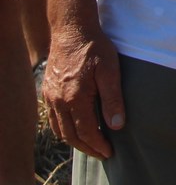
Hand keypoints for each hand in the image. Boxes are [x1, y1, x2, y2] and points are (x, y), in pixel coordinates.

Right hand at [43, 26, 124, 159]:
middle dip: (87, 148)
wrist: (72, 30)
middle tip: (102, 154)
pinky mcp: (48, 91)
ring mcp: (50, 97)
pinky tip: (74, 128)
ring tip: (90, 145)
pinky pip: (53, 118)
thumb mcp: (110, 71)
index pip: (86, 132)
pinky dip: (63, 129)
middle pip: (70, 135)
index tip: (109, 153)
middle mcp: (59, 101)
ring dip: (74, 141)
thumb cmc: (95, 48)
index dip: (98, 145)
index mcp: (75, 98)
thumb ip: (113, 99)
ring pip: (59, 129)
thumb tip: (117, 126)